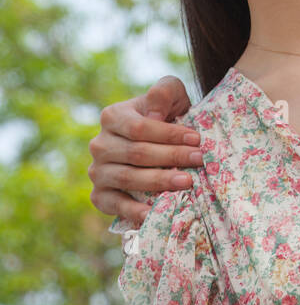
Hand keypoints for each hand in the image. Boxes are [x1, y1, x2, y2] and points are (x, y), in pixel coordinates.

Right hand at [88, 76, 201, 226]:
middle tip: (198, 160)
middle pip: (137, 153)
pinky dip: (134, 211)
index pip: (140, 128)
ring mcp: (97, 171)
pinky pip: (114, 205)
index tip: (197, 139)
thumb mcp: (171, 94)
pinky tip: (156, 212)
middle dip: (171, 157)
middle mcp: (99, 144)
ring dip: (159, 182)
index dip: (169, 134)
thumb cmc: (167, 115)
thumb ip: (164, 92)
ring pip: (128, 178)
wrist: (159, 143)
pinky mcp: (99, 195)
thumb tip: (154, 115)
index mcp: (112, 116)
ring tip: (187, 182)